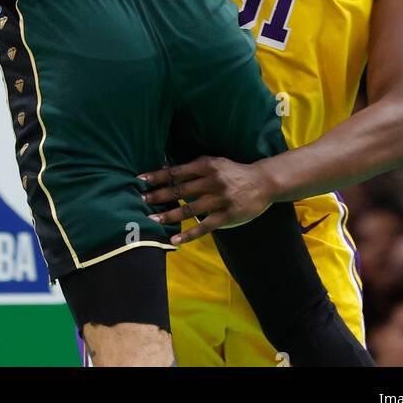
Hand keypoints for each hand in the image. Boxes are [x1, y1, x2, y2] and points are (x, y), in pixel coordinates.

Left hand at [139, 156, 273, 243]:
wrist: (263, 183)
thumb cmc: (233, 172)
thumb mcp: (215, 163)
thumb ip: (194, 168)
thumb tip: (167, 171)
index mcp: (207, 165)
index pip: (176, 171)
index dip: (157, 176)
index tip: (140, 180)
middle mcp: (211, 181)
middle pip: (180, 190)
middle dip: (158, 196)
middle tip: (140, 200)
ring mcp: (219, 199)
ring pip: (189, 209)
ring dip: (169, 215)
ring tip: (152, 221)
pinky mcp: (226, 216)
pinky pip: (204, 226)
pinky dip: (188, 234)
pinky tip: (174, 240)